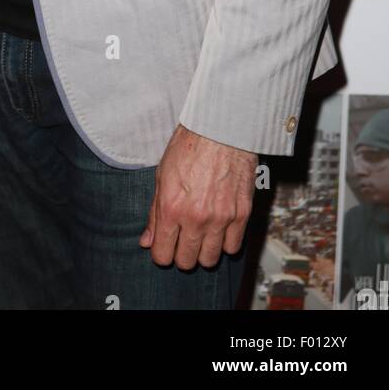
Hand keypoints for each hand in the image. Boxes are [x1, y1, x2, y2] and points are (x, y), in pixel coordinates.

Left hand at [139, 123, 255, 268]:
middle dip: (181, 254)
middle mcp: (195, 218)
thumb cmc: (189, 146)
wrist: (220, 128)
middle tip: (183, 238)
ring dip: (203, 251)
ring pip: (210, 259)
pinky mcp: (242, 214)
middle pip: (186, 261)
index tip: (165, 245)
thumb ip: (154, 213)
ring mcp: (221, 218)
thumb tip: (147, 241)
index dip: (162, 252)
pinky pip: (233, 247)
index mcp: (171, 208)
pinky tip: (219, 228)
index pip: (162, 256)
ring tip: (201, 234)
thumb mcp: (161, 175)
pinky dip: (225, 242)